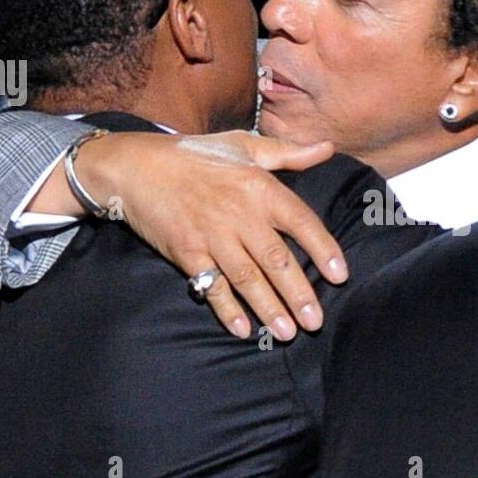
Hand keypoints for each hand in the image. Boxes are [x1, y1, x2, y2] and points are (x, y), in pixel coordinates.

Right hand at [75, 129, 347, 340]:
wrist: (136, 166)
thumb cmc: (195, 155)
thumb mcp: (243, 145)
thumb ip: (288, 152)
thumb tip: (327, 148)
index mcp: (258, 187)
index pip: (300, 221)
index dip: (323, 249)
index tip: (341, 275)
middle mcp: (239, 213)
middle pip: (276, 259)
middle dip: (298, 293)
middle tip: (316, 321)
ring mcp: (211, 235)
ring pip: (247, 278)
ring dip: (268, 307)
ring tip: (287, 332)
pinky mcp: (186, 252)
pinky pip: (211, 285)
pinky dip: (226, 309)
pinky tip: (244, 330)